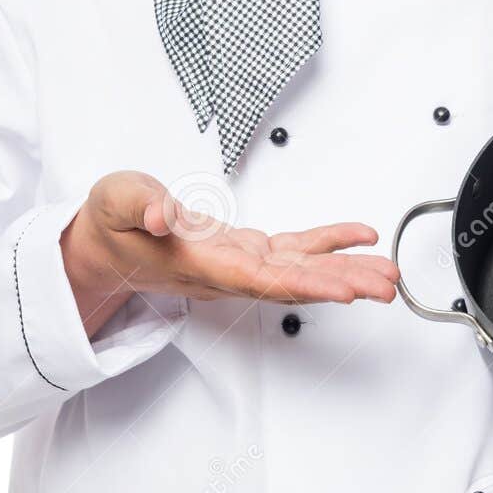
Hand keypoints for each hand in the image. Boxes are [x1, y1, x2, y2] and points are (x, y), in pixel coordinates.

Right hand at [62, 170, 399, 337]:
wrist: (104, 245)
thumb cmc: (111, 223)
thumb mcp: (116, 201)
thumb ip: (141, 207)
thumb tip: (164, 217)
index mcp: (200, 263)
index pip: (261, 281)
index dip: (307, 286)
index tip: (345, 292)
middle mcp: (227, 271)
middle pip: (294, 283)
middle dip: (343, 285)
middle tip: (387, 287)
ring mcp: (239, 263)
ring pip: (301, 270)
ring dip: (346, 272)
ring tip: (387, 273)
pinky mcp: (245, 251)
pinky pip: (294, 250)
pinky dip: (328, 243)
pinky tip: (358, 238)